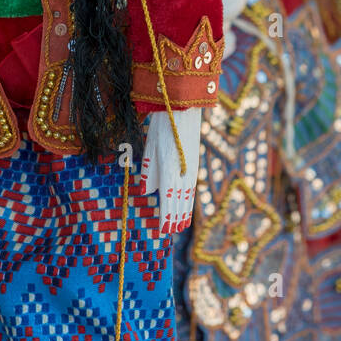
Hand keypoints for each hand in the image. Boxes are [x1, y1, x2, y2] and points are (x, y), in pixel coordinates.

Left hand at [140, 106, 203, 235]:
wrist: (183, 109)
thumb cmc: (161, 128)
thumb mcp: (149, 149)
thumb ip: (148, 172)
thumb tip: (146, 192)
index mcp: (170, 170)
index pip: (167, 200)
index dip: (165, 216)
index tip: (163, 230)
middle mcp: (183, 173)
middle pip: (179, 201)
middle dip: (175, 217)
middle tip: (171, 231)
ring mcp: (191, 169)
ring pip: (188, 196)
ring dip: (184, 211)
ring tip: (182, 225)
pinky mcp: (194, 163)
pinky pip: (192, 187)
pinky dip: (189, 199)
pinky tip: (187, 203)